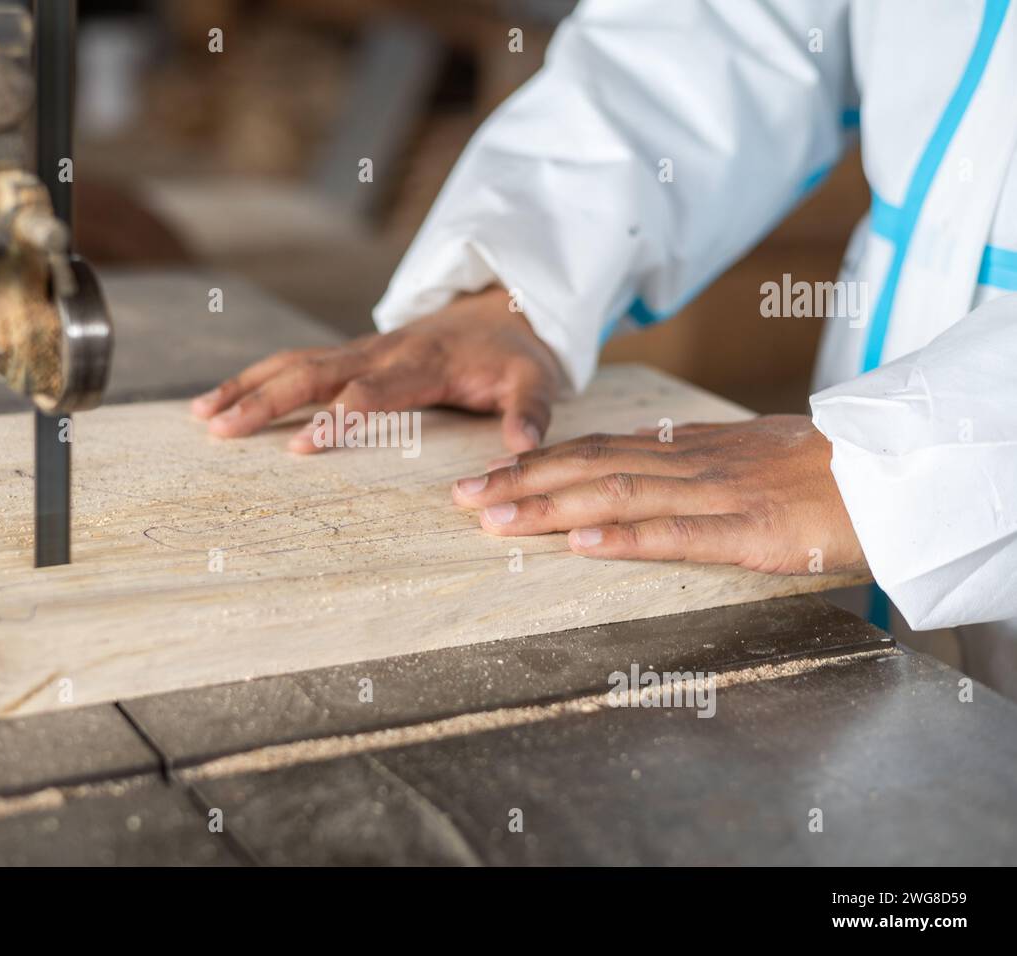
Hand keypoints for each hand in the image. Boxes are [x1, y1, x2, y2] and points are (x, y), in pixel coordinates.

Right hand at [190, 287, 564, 453]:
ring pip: (291, 363)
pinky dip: (251, 380)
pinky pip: (292, 363)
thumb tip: (523, 445)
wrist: (501, 308)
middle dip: (265, 401)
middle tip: (221, 429)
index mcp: (421, 364)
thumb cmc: (512, 354)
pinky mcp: (347, 355)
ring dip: (245, 387)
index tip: (301, 446)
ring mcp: (358, 351)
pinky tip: (216, 403)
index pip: (373, 391)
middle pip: (312, 373)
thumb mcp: (534, 379)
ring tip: (201, 416)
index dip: (339, 417)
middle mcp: (379, 353)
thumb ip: (528, 410)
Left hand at [450, 415, 867, 574]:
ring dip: (550, 508)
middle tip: (458, 496)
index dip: (534, 463)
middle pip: (587, 468)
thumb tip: (635, 460)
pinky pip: (679, 535)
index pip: (594, 451)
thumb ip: (688, 459)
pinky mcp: (750, 532)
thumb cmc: (820, 469)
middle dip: (518, 483)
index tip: (483, 476)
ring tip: (494, 519)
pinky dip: (626, 538)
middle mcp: (688, 466)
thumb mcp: (741, 454)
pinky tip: (581, 544)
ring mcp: (717, 497)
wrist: (893, 472)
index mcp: (686, 450)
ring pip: (618, 495)